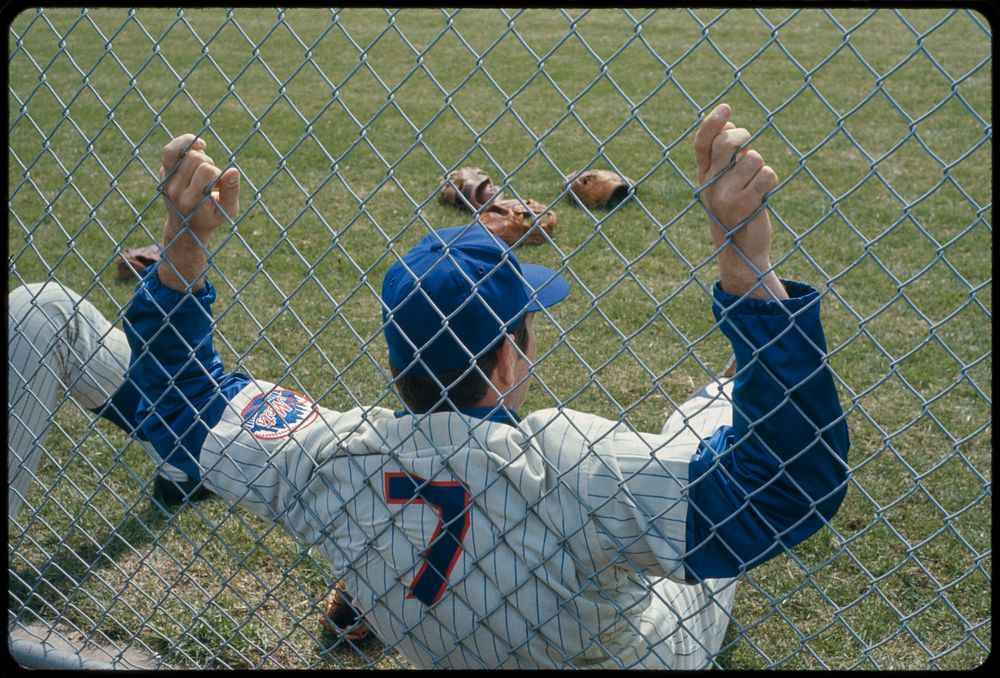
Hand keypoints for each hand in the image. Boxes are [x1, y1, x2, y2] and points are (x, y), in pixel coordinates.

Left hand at [157, 134, 239, 291]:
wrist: (185, 227)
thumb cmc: (211, 217)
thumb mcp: (228, 210)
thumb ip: (232, 191)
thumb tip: (233, 171)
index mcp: (191, 201)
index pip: (207, 171)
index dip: (218, 173)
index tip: (220, 185)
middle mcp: (175, 190)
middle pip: (195, 159)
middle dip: (209, 164)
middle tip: (212, 179)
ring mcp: (166, 181)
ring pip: (183, 153)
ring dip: (199, 156)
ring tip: (204, 167)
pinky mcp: (163, 173)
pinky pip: (171, 151)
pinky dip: (185, 144)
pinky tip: (198, 147)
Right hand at [694, 104, 785, 299]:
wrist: (740, 250)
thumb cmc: (735, 211)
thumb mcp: (723, 183)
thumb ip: (724, 157)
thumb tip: (729, 122)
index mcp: (703, 177)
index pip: (702, 144)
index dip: (712, 123)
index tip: (726, 107)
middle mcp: (710, 185)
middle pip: (727, 144)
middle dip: (742, 137)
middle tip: (747, 145)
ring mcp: (726, 196)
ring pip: (753, 159)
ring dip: (761, 168)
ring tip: (756, 186)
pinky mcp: (745, 205)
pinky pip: (767, 175)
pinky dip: (770, 182)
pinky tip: (763, 196)